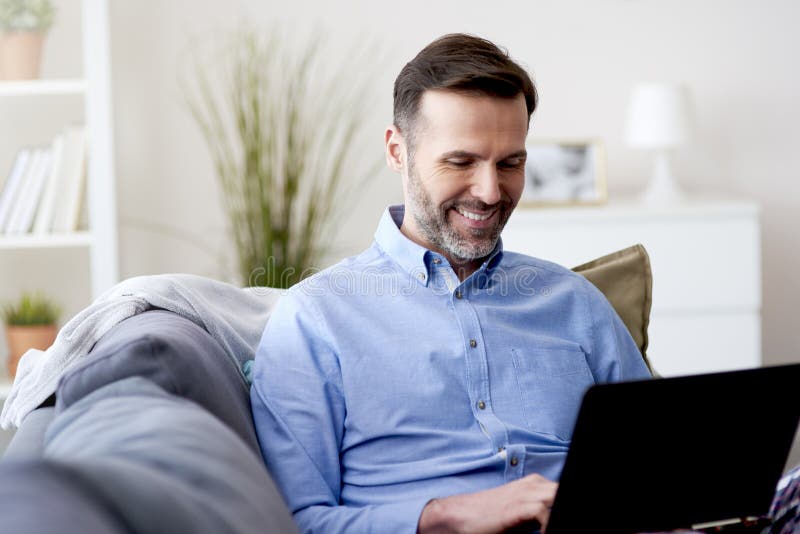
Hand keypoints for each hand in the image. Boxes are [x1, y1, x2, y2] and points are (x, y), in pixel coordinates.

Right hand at [417, 473, 557, 533]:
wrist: (461, 515)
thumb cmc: (491, 517)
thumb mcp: (521, 513)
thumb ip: (541, 513)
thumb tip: (553, 520)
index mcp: (537, 483)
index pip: (562, 490)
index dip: (564, 503)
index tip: (555, 520)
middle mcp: (534, 484)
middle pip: (563, 491)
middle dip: (564, 504)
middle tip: (552, 524)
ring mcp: (527, 493)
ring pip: (559, 496)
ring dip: (558, 514)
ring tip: (547, 528)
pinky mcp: (519, 506)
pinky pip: (544, 513)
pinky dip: (547, 525)